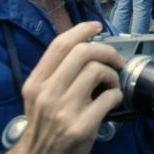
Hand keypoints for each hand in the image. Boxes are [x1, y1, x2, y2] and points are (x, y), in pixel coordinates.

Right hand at [14, 22, 123, 153]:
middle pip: (83, 53)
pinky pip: (111, 96)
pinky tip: (112, 100)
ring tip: (111, 84)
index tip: (97, 27)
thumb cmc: (46, 122)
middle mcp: (48, 94)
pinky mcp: (82, 126)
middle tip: (115, 60)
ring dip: (113, 75)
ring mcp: (64, 110)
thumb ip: (57, 71)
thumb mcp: (40, 94)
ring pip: (98, 71)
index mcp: (36, 83)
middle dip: (107, 51)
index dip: (82, 30)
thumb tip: (87, 45)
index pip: (60, 45)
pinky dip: (117, 95)